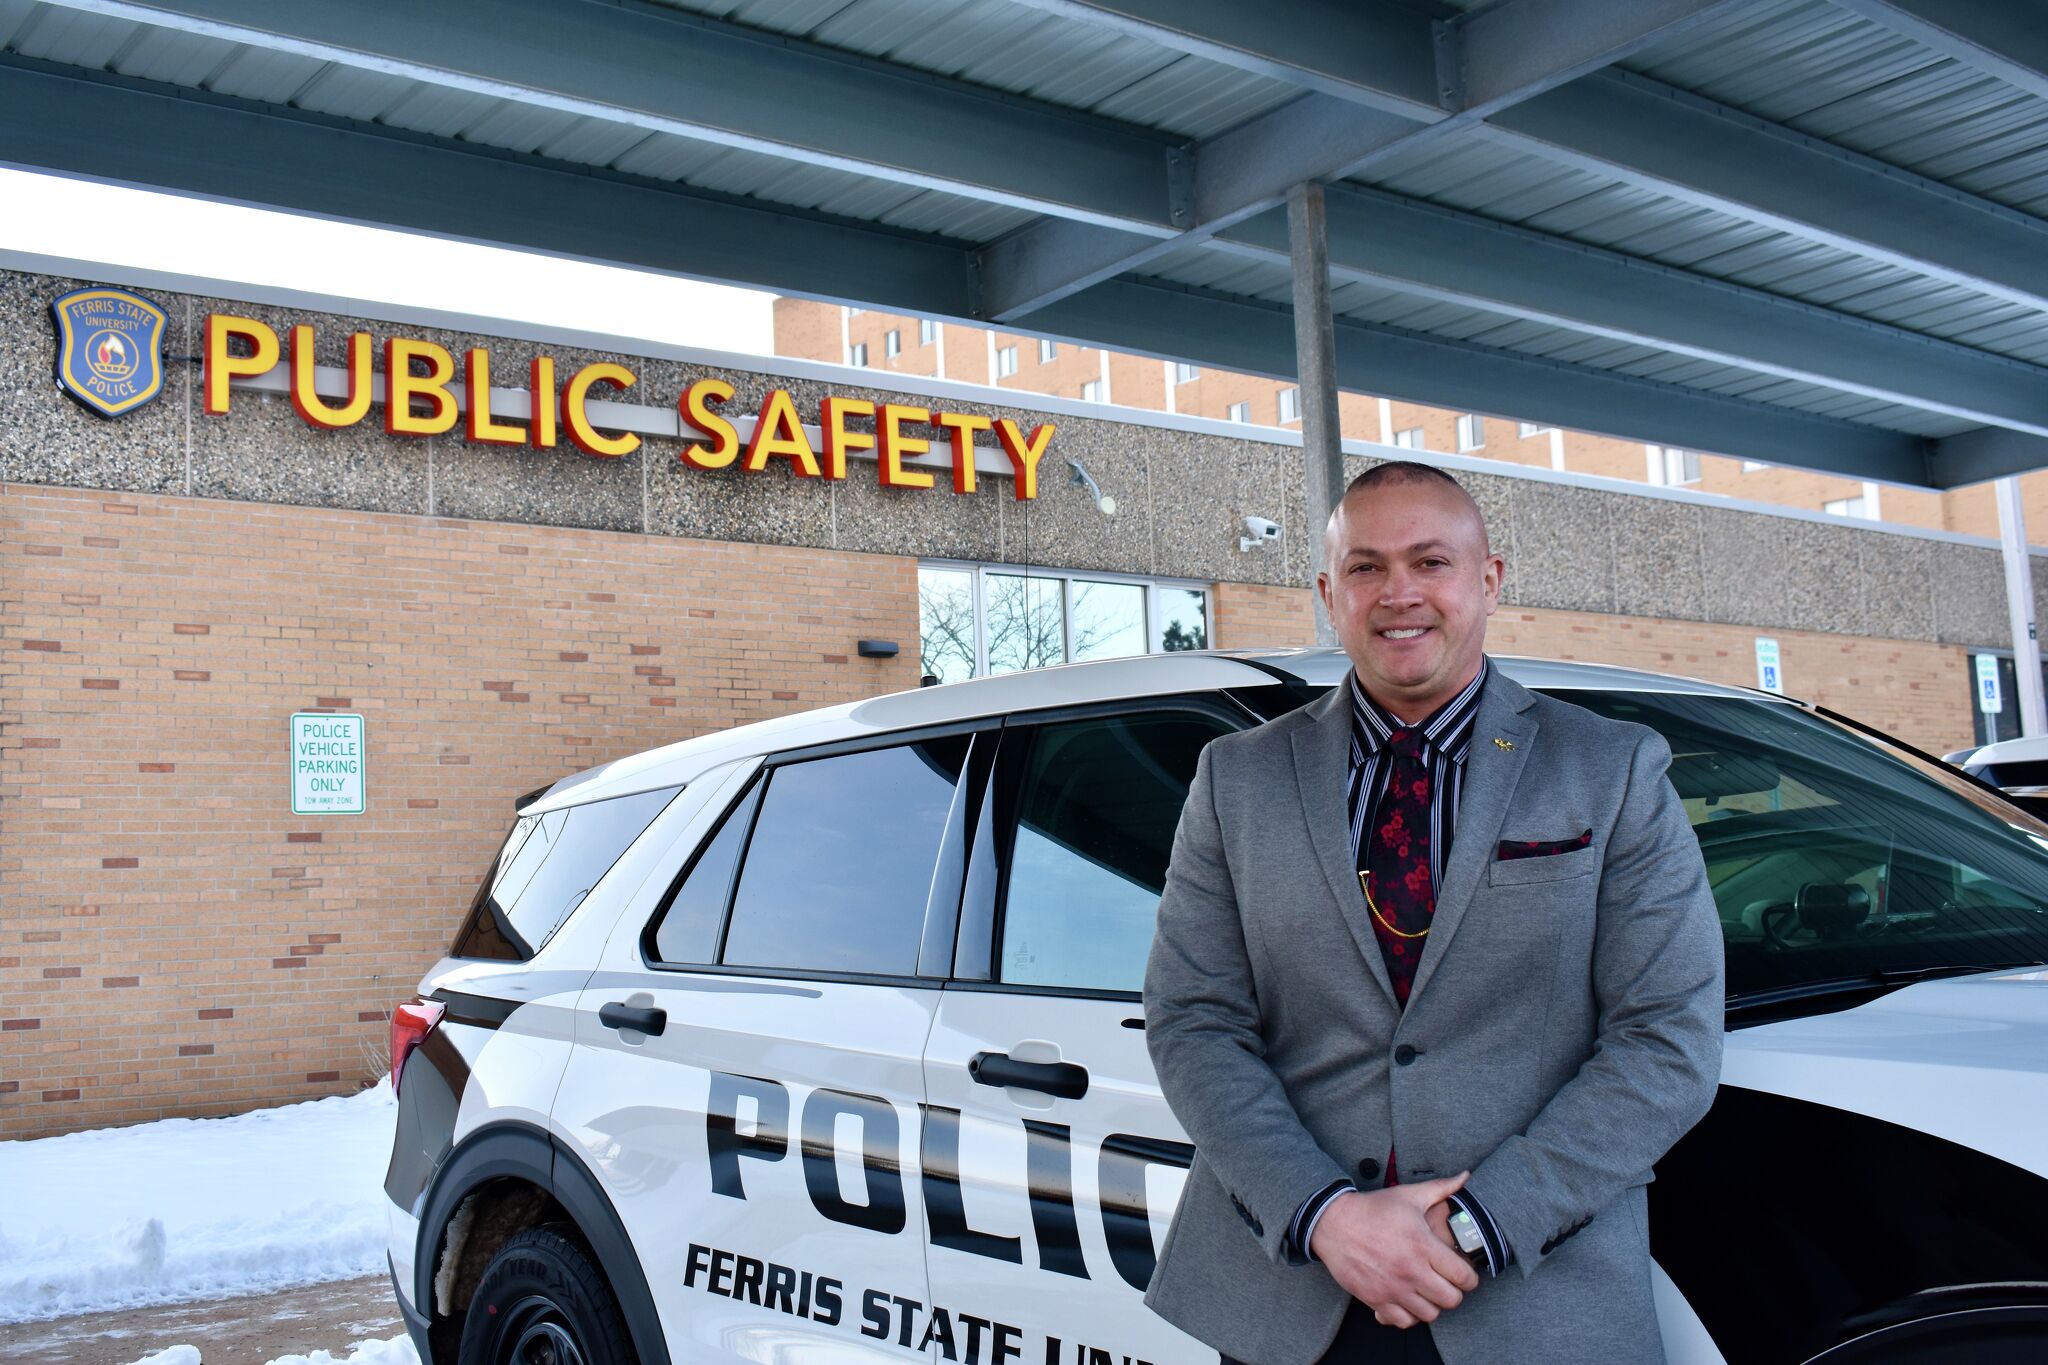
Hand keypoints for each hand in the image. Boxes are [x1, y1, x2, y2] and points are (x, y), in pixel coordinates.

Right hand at [1307, 1172, 1478, 1328]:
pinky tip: (1407, 1299)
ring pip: (1429, 1315)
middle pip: (1451, 1300)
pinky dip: (1408, 1314)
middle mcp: (1410, 1270)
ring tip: (1426, 1291)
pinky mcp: (1375, 1299)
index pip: (1463, 1277)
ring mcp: (1392, 1288)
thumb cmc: (1373, 1209)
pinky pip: (1403, 1321)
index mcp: (1422, 1245)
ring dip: (1431, 1304)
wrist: (1333, 1222)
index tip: (1463, 1273)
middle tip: (1446, 1282)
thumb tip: (1466, 1176)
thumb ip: (1441, 1188)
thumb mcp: (1408, 1195)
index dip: (1470, 1278)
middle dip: (1453, 1292)